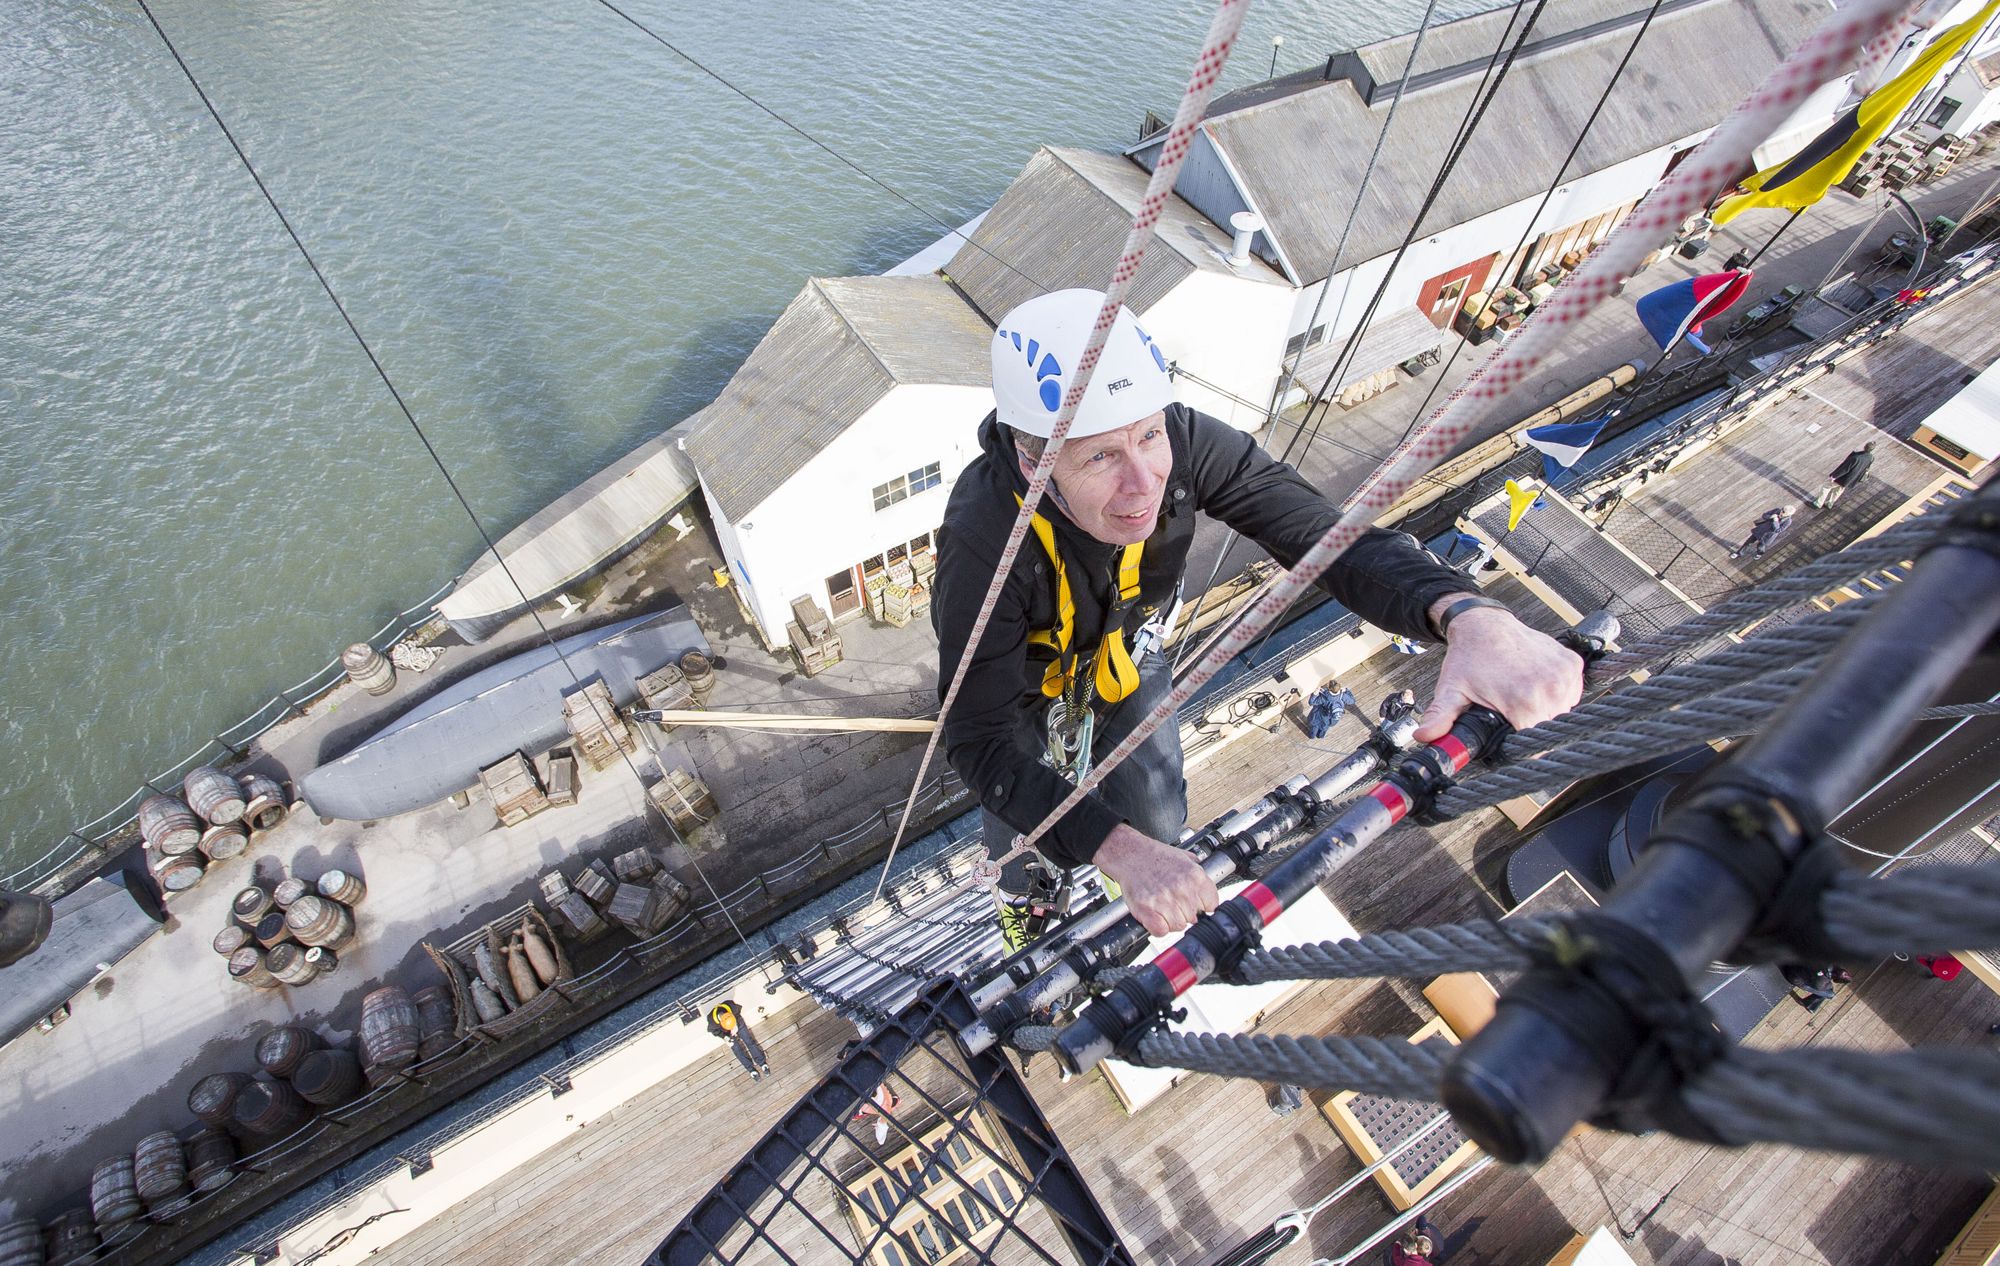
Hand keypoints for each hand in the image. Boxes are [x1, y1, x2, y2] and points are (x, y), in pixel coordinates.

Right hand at [1093, 825, 1217, 936]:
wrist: (1130, 854)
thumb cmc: (1155, 856)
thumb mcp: (1184, 857)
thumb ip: (1199, 873)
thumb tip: (1208, 890)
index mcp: (1195, 876)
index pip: (1212, 905)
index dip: (1202, 906)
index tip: (1195, 904)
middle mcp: (1183, 889)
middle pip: (1195, 918)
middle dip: (1185, 913)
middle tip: (1172, 902)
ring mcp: (1165, 901)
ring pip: (1179, 926)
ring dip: (1171, 921)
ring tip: (1162, 907)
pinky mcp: (1148, 911)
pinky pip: (1161, 931)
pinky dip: (1158, 927)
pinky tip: (1155, 915)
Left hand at [1413, 605, 1582, 742]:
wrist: (1484, 623)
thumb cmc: (1470, 657)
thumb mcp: (1452, 690)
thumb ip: (1440, 718)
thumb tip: (1424, 737)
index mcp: (1524, 701)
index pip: (1534, 745)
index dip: (1521, 748)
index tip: (1510, 741)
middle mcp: (1550, 688)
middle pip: (1549, 729)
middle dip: (1532, 728)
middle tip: (1512, 714)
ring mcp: (1565, 675)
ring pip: (1563, 711)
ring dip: (1546, 711)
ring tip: (1522, 695)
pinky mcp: (1572, 664)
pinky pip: (1572, 692)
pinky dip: (1558, 693)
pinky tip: (1536, 684)